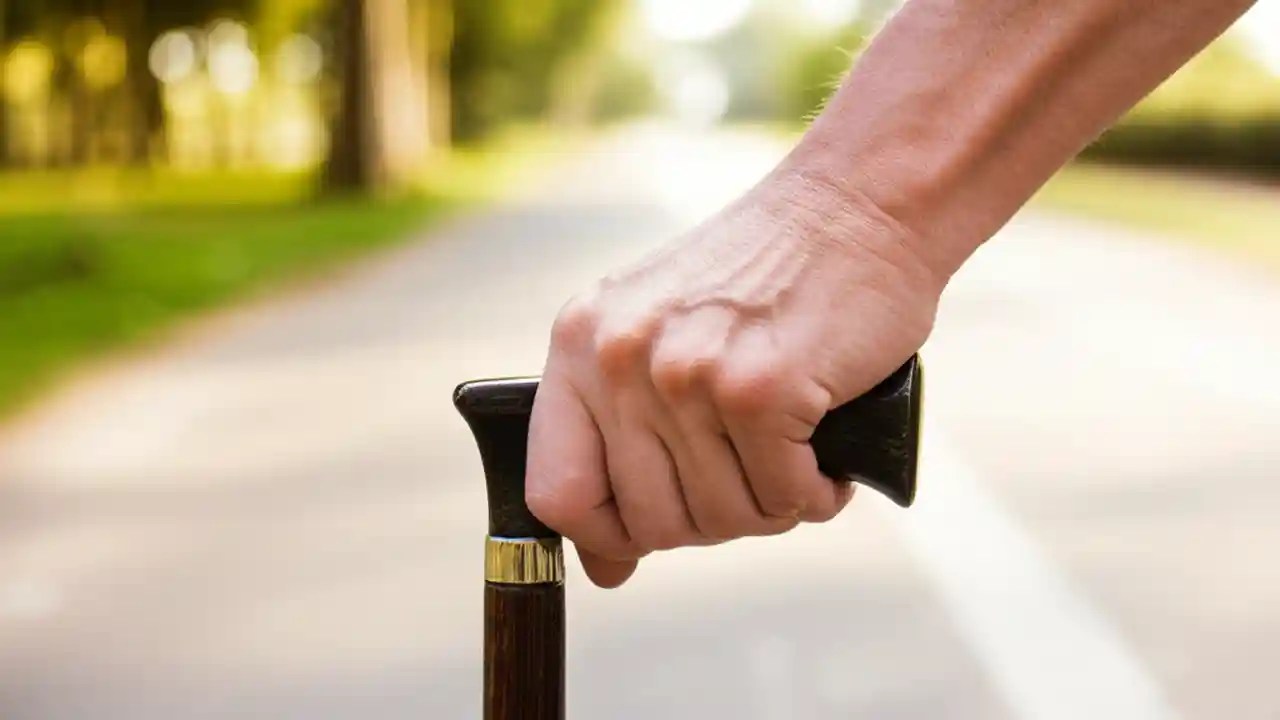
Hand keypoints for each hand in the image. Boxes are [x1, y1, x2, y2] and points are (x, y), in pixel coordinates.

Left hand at [525, 169, 944, 587]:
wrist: (857, 206)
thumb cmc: (766, 277)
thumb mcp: (661, 335)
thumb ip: (622, 438)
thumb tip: (606, 568)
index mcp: (581, 344)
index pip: (556, 491)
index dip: (604, 535)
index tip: (643, 539)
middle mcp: (621, 359)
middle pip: (650, 521)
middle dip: (711, 520)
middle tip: (752, 477)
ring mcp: (688, 373)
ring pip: (723, 518)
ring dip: (770, 505)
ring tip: (791, 453)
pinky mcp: (761, 389)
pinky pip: (785, 498)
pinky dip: (816, 492)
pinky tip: (823, 451)